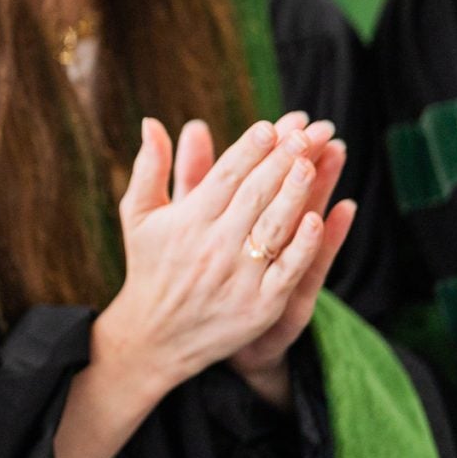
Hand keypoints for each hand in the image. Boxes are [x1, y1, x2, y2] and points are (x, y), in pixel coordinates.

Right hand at [97, 116, 334, 397]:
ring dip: (296, 192)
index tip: (270, 126)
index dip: (249, 150)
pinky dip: (303, 245)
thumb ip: (150, 168)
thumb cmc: (150, 266)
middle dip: (282, 159)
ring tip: (314, 161)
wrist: (155, 336)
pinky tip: (318, 219)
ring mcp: (238, 276)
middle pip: (254, 194)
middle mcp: (213, 245)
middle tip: (308, 132)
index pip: (224, 176)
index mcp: (187, 220)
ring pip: (274, 226)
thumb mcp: (139, 215)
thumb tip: (151, 121)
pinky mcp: (260, 305)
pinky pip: (287, 270)